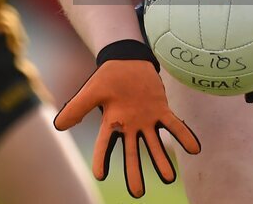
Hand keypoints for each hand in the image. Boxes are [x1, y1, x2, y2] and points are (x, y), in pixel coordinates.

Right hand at [54, 39, 200, 198]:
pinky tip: (194, 149)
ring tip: (169, 179)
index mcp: (112, 123)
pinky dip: (184, 136)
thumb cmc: (107, 78)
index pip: (104, 146)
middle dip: (135, 172)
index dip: (102, 160)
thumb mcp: (90, 92)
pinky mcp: (161, 110)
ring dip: (162, 161)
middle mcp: (130, 127)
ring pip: (155, 145)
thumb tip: (58, 125)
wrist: (127, 61)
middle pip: (132, 153)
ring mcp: (147, 120)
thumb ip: (76, 109)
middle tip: (137, 193)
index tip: (100, 175)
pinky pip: (174, 125)